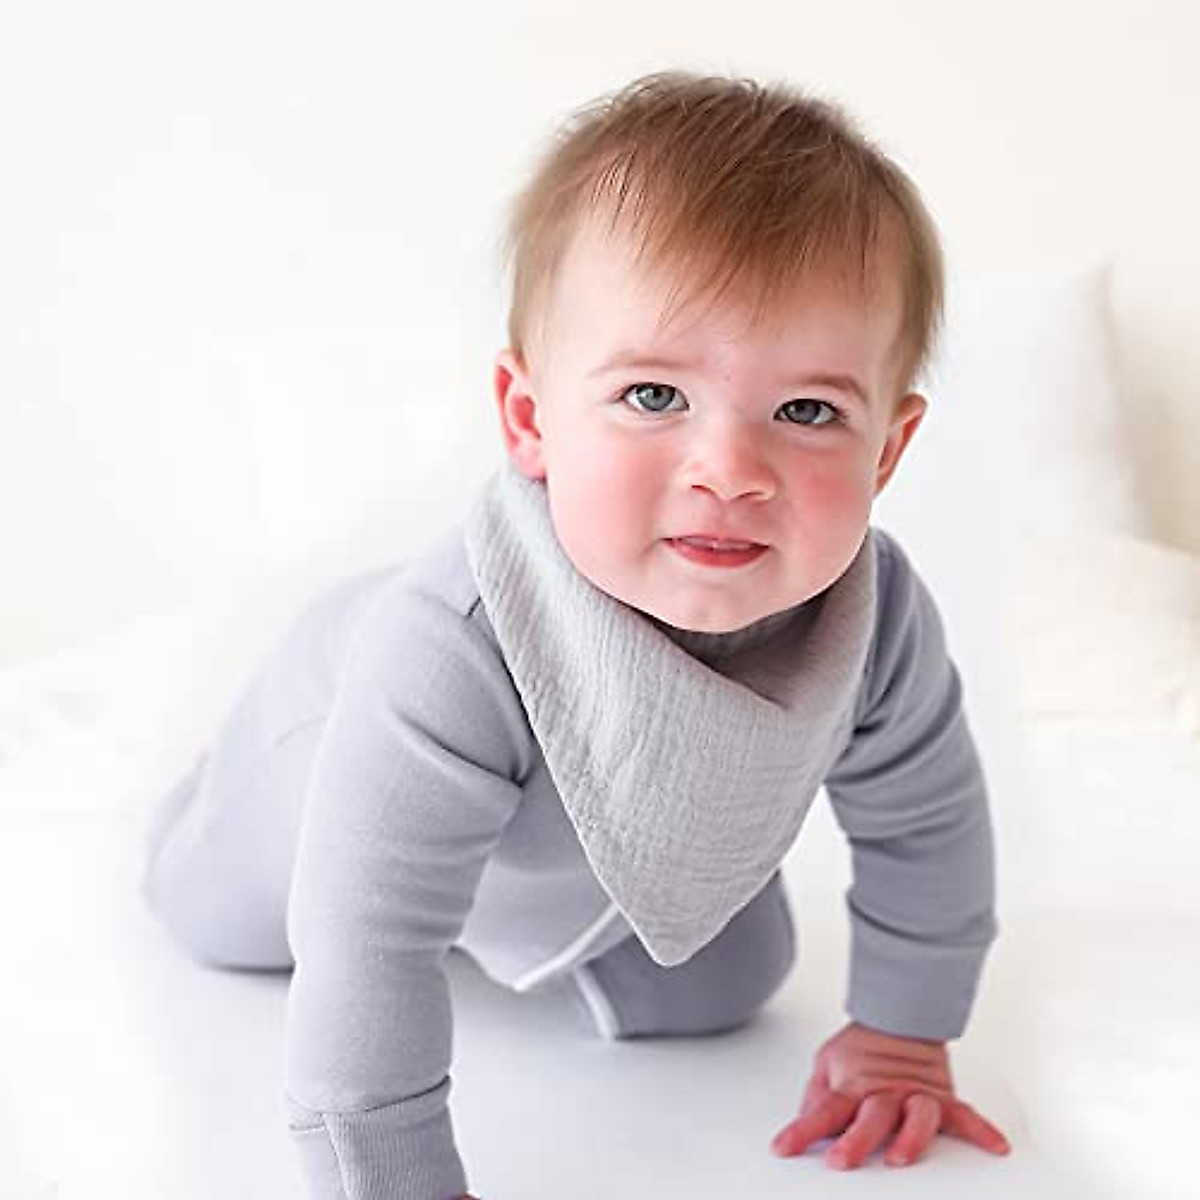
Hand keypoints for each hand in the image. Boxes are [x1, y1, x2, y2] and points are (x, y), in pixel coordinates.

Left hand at [770, 1020, 1009, 1168]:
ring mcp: (915, 1094)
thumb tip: (804, 1122)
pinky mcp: (942, 1097)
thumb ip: (818, 1097)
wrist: (900, 1012)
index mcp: (852, 1086)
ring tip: (902, 1158)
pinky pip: (965, 1115)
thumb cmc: (863, 1046)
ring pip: (916, 1117)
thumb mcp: (828, 1064)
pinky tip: (995, 1146)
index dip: (801, 1130)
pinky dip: (981, 1130)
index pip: (823, 1110)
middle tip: (841, 1160)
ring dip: (909, 1138)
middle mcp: (884, 1092)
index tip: (783, 1148)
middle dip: (856, 1140)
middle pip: (870, 1117)